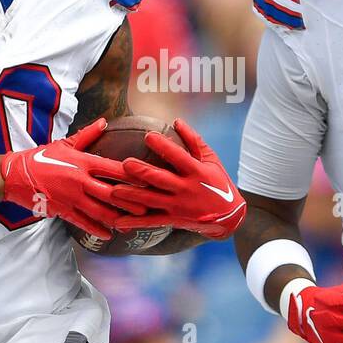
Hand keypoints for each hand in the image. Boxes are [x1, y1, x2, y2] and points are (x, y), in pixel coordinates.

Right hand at [0, 118, 142, 239]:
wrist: (14, 175)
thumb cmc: (41, 157)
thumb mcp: (65, 144)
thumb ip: (87, 135)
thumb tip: (104, 121)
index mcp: (82, 162)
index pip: (113, 168)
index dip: (132, 174)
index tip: (149, 178)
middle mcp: (79, 180)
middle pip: (111, 192)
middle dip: (130, 201)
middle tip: (149, 207)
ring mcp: (71, 197)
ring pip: (99, 211)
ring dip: (117, 218)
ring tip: (132, 224)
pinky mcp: (62, 210)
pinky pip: (82, 222)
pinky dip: (96, 229)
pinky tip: (108, 235)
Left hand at [109, 119, 245, 239]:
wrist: (229, 217)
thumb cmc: (218, 183)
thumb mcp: (211, 160)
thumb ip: (194, 140)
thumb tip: (177, 120)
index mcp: (197, 172)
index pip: (179, 157)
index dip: (164, 146)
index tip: (148, 136)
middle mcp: (186, 189)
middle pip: (161, 180)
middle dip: (143, 172)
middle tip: (125, 164)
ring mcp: (179, 206)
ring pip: (152, 200)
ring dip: (132, 196)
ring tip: (114, 191)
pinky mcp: (173, 219)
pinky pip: (151, 221)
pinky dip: (134, 222)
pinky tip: (118, 221)